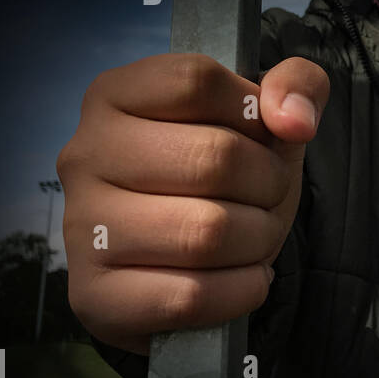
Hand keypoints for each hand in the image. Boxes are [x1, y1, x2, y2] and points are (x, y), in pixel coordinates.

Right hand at [56, 53, 330, 354]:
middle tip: (265, 196)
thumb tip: (295, 119)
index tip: (260, 136)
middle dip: (268, 183)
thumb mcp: (265, 120)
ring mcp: (81, 228)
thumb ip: (296, 85)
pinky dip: (241, 290)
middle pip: (214, 157)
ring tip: (252, 237)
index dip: (253, 113)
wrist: (181, 264)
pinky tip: (240, 277)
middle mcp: (84, 155)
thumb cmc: (224, 178)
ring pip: (207, 233)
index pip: (196, 81)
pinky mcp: (94, 297)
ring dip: (258, 239)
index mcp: (114, 95)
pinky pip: (192, 297)